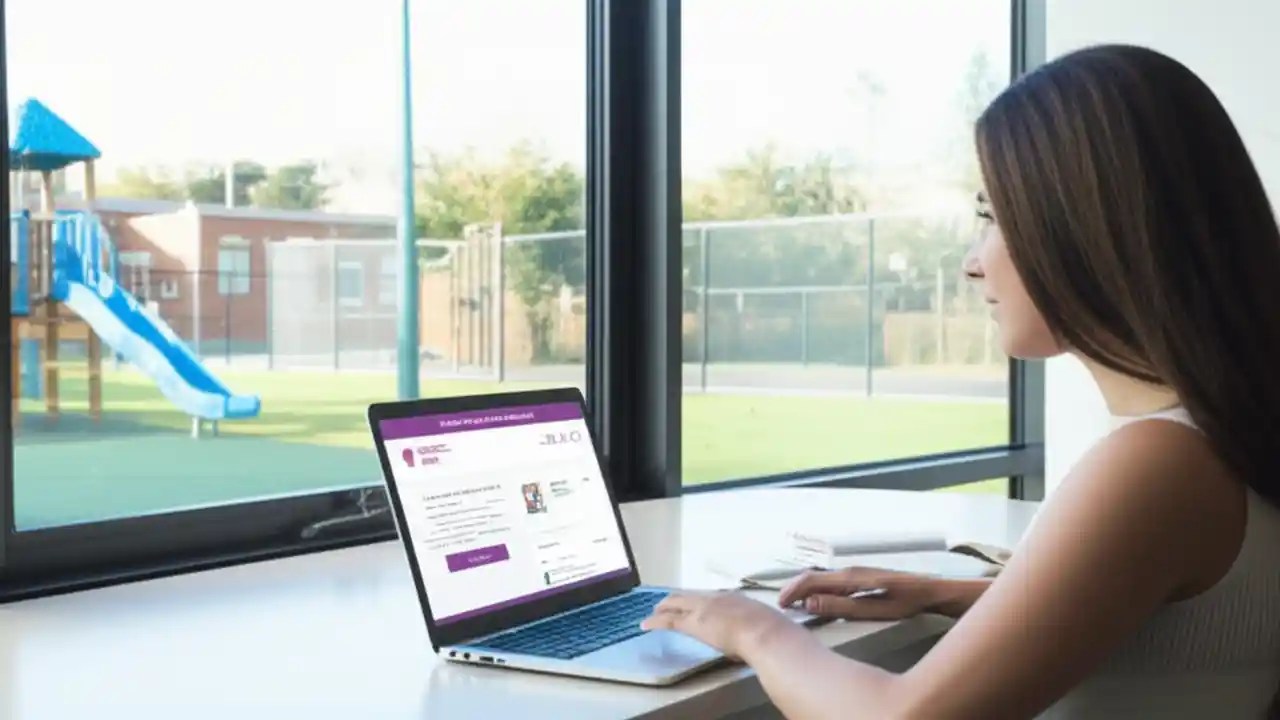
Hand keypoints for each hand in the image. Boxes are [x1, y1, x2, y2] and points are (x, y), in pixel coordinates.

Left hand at [641, 591, 801, 659]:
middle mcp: (715, 598)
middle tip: (666, 605)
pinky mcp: (692, 623)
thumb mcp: (762, 623)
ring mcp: (701, 609)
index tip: (694, 605)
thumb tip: (753, 635)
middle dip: (675, 600)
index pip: (710, 598)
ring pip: (675, 604)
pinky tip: (645, 624)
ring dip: (663, 609)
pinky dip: (655, 622)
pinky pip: (668, 621)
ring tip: (655, 613)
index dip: (698, 601)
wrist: (761, 630)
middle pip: (688, 596)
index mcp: (733, 598)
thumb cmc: (768, 631)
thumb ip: (753, 626)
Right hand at [777, 567, 939, 620]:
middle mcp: (850, 571)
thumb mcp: (874, 610)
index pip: (812, 580)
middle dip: (795, 588)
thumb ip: (842, 607)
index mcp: (850, 578)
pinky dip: (818, 588)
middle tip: (782, 605)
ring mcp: (857, 573)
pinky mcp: (862, 577)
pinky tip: (817, 599)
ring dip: (805, 588)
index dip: (793, 591)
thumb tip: (810, 602)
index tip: (781, 604)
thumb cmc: (906, 603)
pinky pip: (832, 581)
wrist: (931, 591)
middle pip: (814, 576)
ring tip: (794, 603)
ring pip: (822, 578)